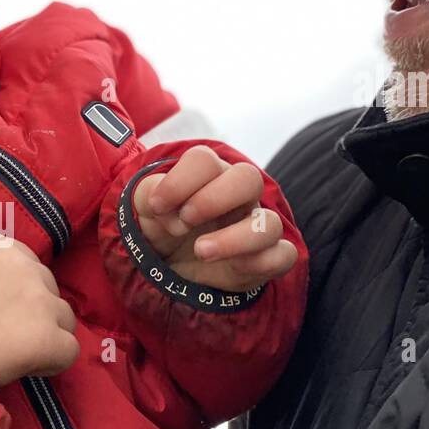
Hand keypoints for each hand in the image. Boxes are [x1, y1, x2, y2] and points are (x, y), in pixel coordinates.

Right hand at [0, 233, 79, 388]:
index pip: (26, 266)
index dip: (15, 293)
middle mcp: (23, 265)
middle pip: (47, 290)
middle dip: (33, 312)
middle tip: (5, 335)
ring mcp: (39, 300)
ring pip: (64, 318)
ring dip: (46, 335)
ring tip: (18, 354)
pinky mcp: (48, 336)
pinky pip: (69, 351)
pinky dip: (51, 363)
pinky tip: (25, 369)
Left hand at [132, 146, 298, 291]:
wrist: (167, 266)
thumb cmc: (159, 228)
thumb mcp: (144, 207)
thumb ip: (148, 193)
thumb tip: (169, 210)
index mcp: (206, 177)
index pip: (204, 160)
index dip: (180, 180)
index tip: (158, 206)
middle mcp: (236, 197)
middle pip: (248, 178)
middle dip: (213, 199)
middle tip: (186, 220)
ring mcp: (254, 228)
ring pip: (270, 224)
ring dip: (235, 239)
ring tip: (200, 250)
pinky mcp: (264, 259)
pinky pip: (284, 256)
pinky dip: (261, 262)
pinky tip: (232, 268)